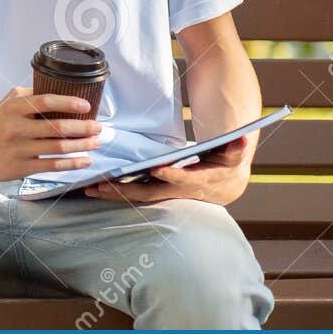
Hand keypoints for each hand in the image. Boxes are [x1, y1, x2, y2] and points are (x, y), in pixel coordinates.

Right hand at [0, 86, 102, 181]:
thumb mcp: (8, 103)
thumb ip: (31, 95)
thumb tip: (62, 89)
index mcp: (14, 107)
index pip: (46, 101)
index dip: (69, 102)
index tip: (87, 106)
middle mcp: (15, 127)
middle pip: (56, 127)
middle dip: (83, 128)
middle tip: (99, 127)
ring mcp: (18, 148)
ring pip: (58, 147)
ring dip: (82, 145)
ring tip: (96, 142)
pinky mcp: (20, 167)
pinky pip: (52, 165)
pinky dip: (72, 163)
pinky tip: (85, 160)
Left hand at [85, 137, 251, 204]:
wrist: (224, 187)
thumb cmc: (226, 166)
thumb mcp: (232, 155)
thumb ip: (235, 147)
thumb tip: (242, 136)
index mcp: (196, 181)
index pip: (183, 179)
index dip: (171, 175)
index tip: (157, 169)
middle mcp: (177, 191)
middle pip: (150, 193)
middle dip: (127, 190)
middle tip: (104, 185)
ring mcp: (165, 194)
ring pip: (137, 196)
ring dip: (115, 194)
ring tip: (90, 189)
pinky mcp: (156, 192)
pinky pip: (133, 194)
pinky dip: (115, 193)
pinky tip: (95, 189)